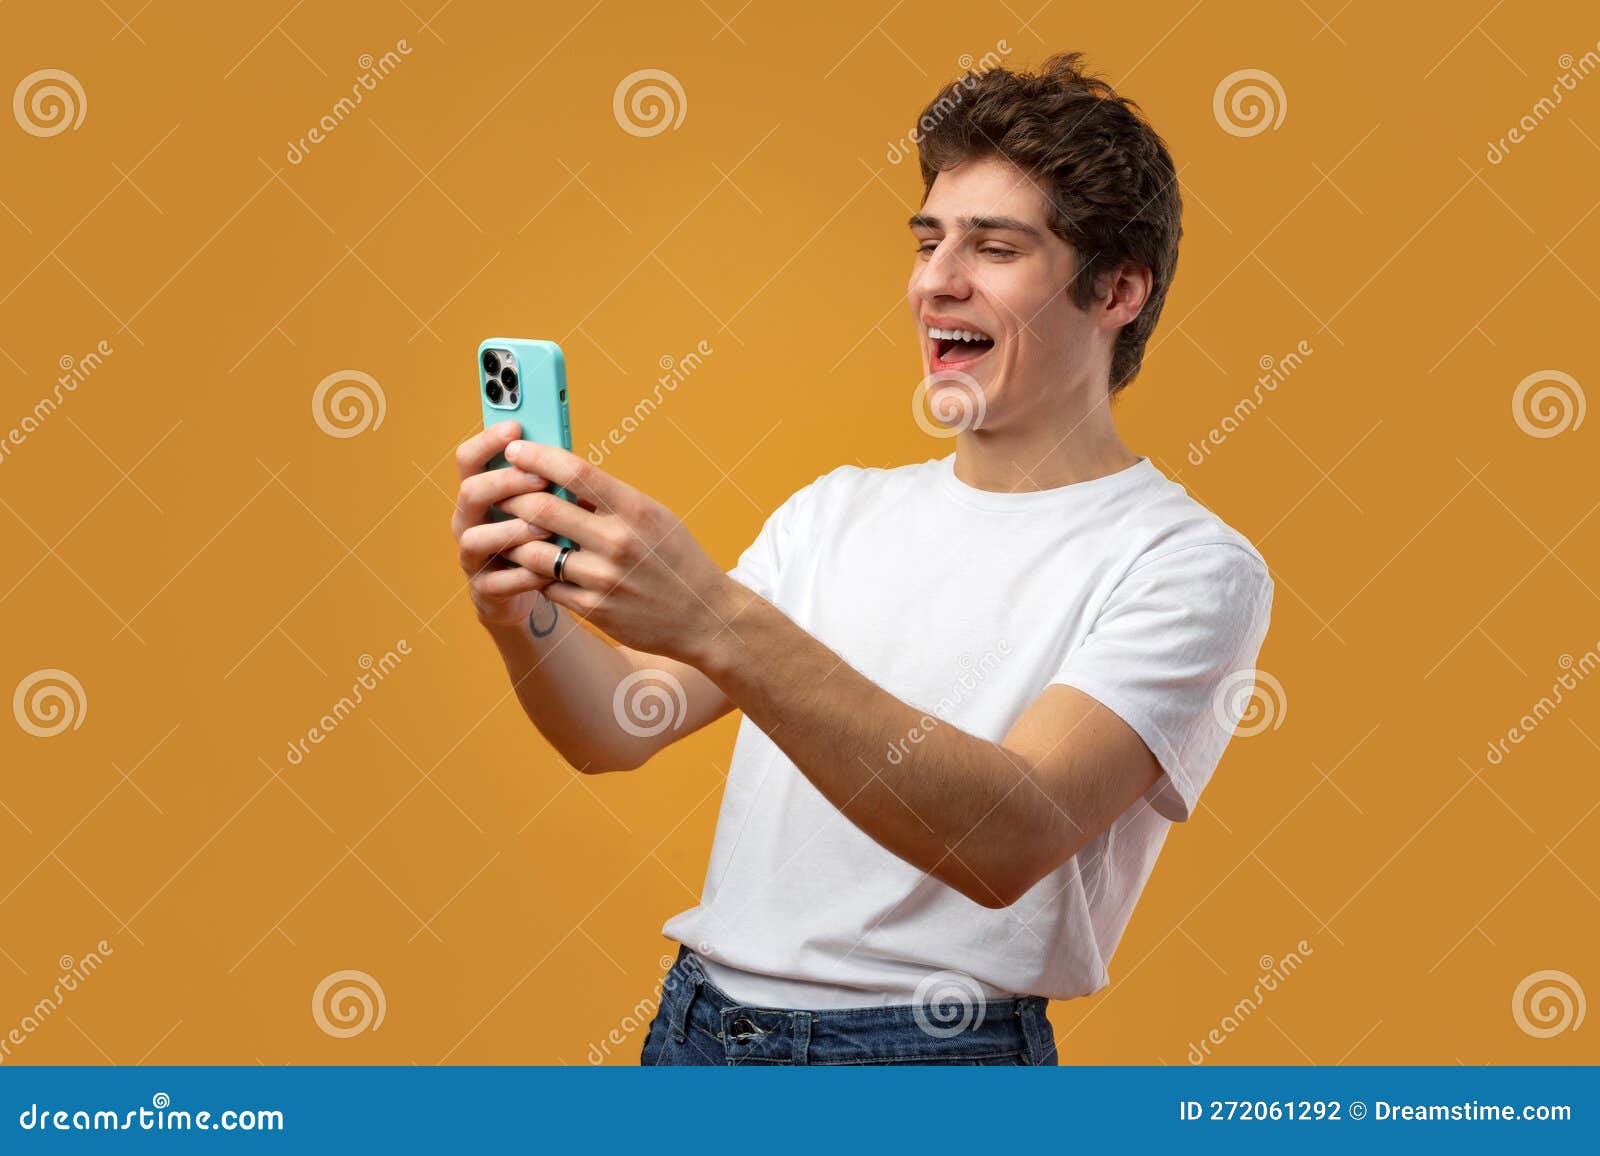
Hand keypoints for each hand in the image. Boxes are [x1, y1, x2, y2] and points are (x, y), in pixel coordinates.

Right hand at [450, 421, 558, 628]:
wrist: (536, 590)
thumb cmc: (544, 536)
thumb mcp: (547, 504)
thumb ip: (549, 482)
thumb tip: (570, 456)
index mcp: (482, 493)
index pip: (470, 458)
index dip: (487, 441)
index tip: (515, 428)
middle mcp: (469, 521)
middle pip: (470, 492)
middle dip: (504, 482)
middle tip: (540, 479)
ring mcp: (473, 556)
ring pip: (475, 538)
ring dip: (510, 530)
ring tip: (545, 529)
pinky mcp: (485, 590)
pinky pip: (497, 582)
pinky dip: (524, 575)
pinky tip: (549, 570)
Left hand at [495, 439, 748, 664]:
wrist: (704, 617)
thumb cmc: (676, 558)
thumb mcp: (654, 516)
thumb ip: (610, 499)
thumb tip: (560, 475)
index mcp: (635, 509)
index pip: (574, 471)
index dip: (536, 456)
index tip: (513, 449)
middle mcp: (617, 541)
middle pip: (542, 508)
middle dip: (511, 496)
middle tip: (499, 492)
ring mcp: (603, 578)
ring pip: (533, 552)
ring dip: (515, 539)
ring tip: (508, 530)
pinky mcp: (593, 609)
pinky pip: (546, 586)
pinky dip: (536, 574)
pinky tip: (535, 566)